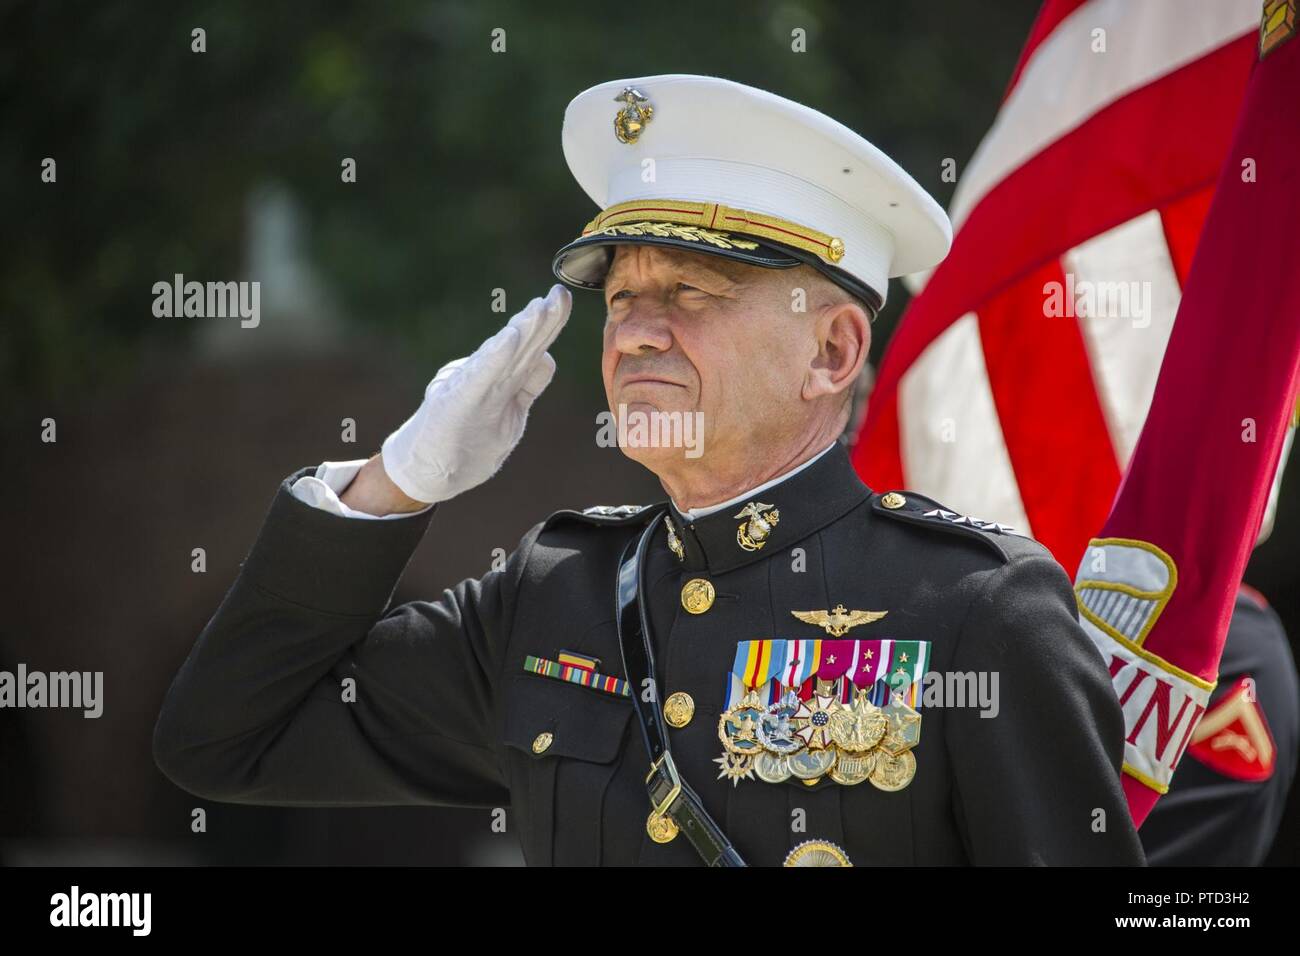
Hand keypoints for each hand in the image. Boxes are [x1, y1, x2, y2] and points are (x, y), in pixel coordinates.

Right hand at [378, 284, 571, 503]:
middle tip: (560, 293)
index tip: (562, 298)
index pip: (533, 349)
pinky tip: (510, 338)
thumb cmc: (465, 437)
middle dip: (543, 319)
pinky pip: (482, 378)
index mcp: (506, 384)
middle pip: (523, 347)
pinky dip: (496, 357)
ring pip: (505, 357)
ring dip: (523, 331)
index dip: (549, 325)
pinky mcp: (457, 404)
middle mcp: (491, 381)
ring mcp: (473, 390)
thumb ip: (527, 385)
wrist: (428, 470)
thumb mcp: (507, 411)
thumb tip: (546, 359)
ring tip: (539, 307)